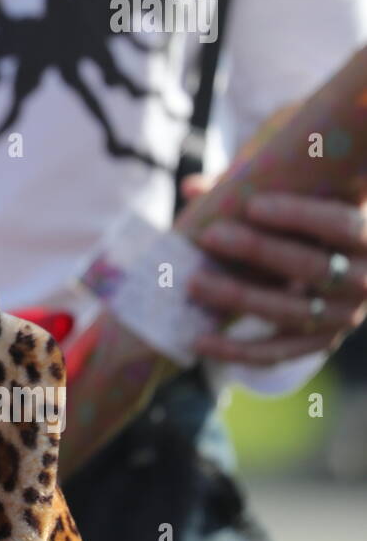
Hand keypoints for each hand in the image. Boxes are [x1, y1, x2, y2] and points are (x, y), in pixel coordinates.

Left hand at [180, 173, 366, 365]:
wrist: (328, 263)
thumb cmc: (300, 219)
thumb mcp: (289, 199)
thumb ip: (249, 188)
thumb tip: (191, 187)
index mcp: (365, 238)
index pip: (342, 225)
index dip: (299, 215)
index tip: (252, 205)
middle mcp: (363, 281)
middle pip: (313, 267)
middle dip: (259, 250)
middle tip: (209, 235)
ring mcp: (341, 317)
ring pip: (291, 312)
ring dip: (239, 296)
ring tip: (193, 282)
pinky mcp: (316, 344)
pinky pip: (276, 353)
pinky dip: (235, 350)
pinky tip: (197, 341)